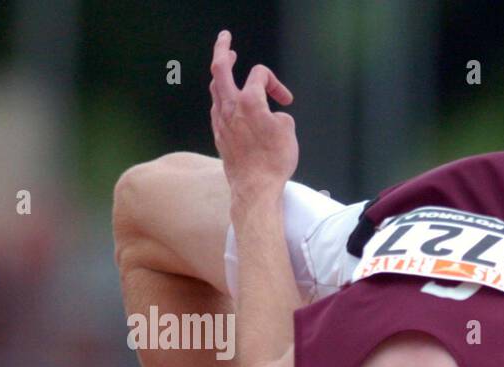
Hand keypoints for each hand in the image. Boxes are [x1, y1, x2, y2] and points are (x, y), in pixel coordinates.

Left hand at [209, 30, 297, 197]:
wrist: (255, 188)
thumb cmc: (274, 161)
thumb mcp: (288, 132)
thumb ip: (279, 116)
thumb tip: (271, 118)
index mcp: (249, 100)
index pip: (259, 74)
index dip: (275, 83)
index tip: (286, 101)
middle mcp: (230, 106)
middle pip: (220, 69)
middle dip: (222, 51)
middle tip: (226, 41)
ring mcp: (221, 121)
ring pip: (215, 89)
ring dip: (221, 77)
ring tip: (224, 69)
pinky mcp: (219, 135)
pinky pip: (216, 109)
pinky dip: (222, 99)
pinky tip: (225, 102)